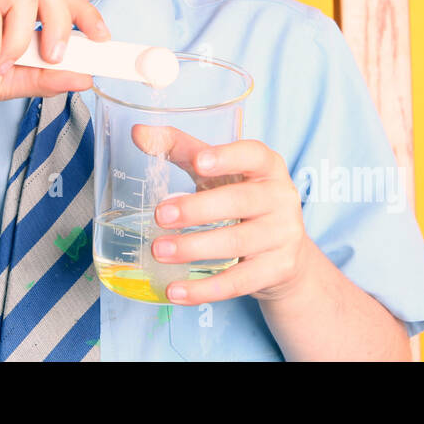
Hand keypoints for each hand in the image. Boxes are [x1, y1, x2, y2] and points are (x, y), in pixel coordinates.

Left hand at [133, 123, 310, 304]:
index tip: (199, 162)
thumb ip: (179, 149)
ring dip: (194, 248)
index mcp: (266, 166)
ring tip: (159, 251)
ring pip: (237, 243)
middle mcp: (281, 197)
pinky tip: (176, 290)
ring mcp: (283, 235)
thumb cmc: (239, 198)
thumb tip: (138, 132)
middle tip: (160, 216)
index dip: (227, 157)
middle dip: (198, 209)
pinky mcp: (278, 270)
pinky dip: (205, 289)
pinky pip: (239, 281)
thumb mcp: (215, 172)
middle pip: (240, 201)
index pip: (253, 154)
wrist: (285, 251)